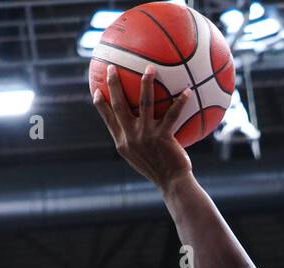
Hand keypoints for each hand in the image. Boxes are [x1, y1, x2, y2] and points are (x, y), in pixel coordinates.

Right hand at [93, 65, 191, 191]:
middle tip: (112, 67)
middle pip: (119, 105)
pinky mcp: (162, 137)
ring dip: (146, 83)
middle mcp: (130, 138)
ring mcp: (146, 136)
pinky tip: (186, 90)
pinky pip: (172, 114)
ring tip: (149, 68)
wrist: (172, 184)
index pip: (107, 119)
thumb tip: (138, 126)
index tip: (96, 90)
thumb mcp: (141, 158)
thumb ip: (136, 141)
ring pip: (144, 103)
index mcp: (122, 143)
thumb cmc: (159, 171)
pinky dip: (180, 101)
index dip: (100, 104)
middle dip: (114, 84)